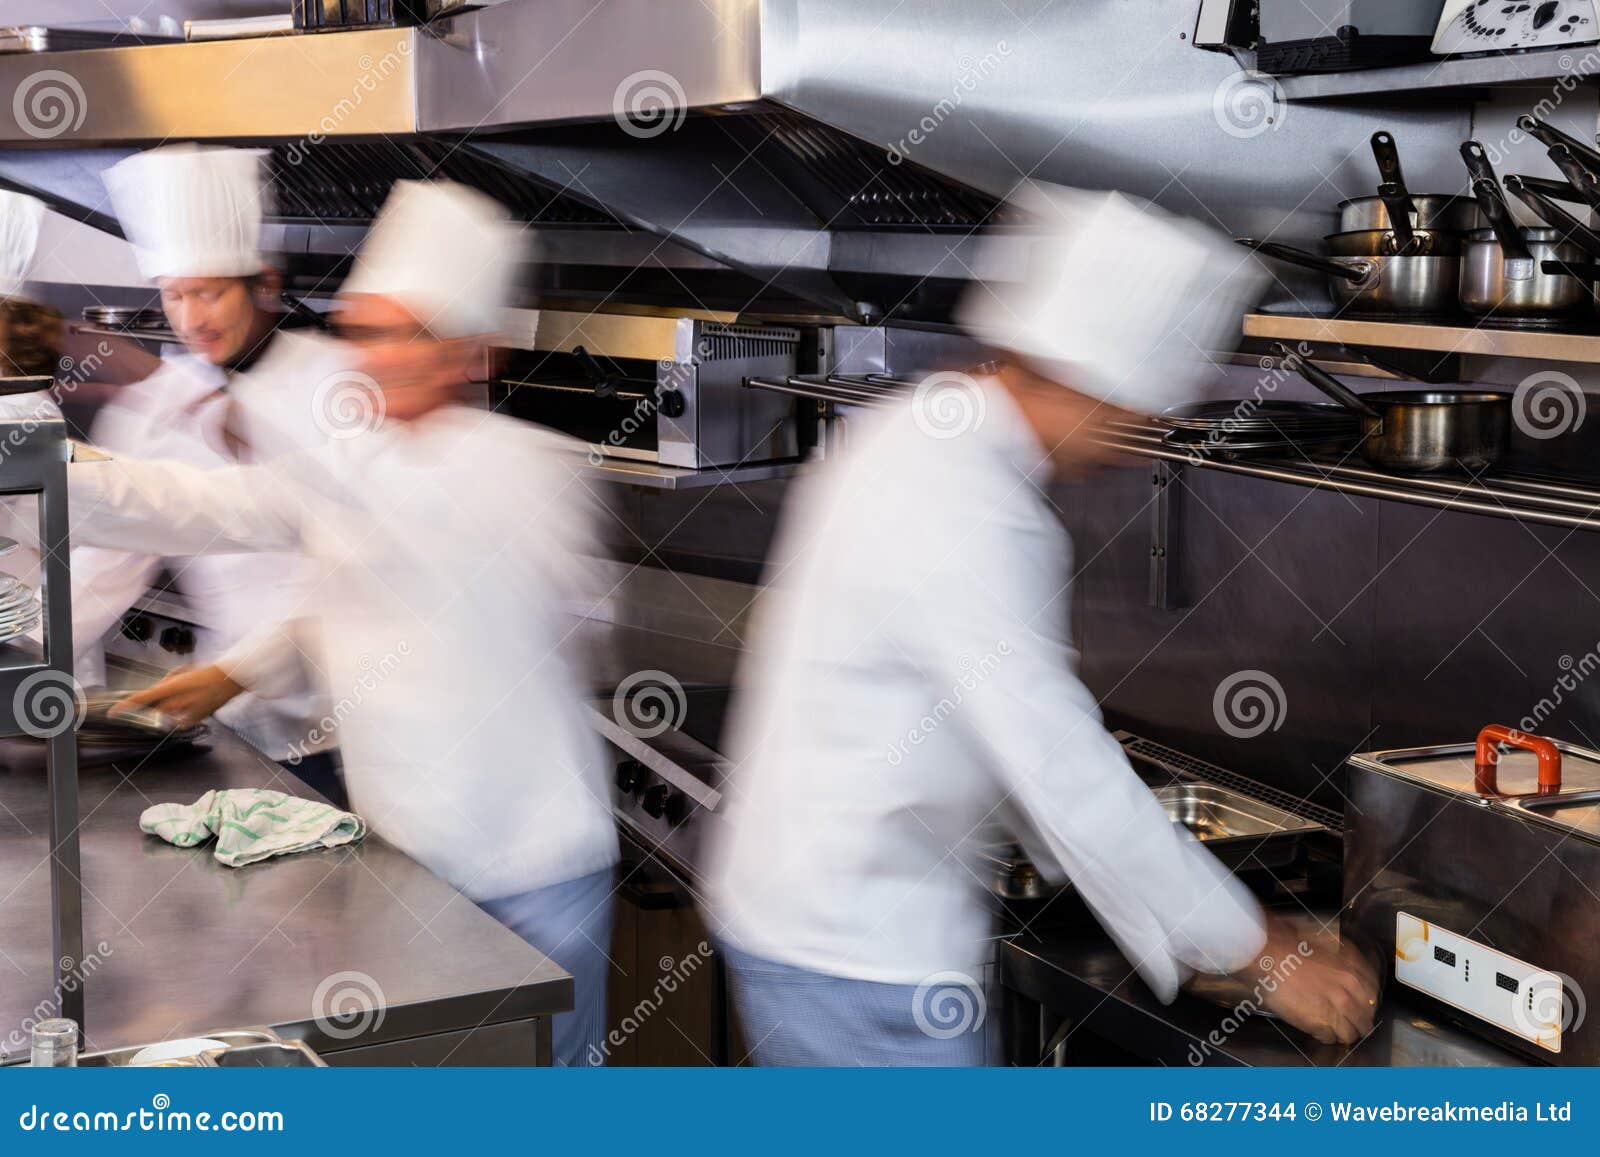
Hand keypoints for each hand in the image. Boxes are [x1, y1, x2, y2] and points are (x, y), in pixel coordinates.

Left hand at [111, 664, 244, 728]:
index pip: (142, 698)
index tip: (113, 713)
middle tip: (169, 694)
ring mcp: (186, 712)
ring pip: (167, 715)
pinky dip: (182, 716)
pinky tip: (192, 707)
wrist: (230, 680)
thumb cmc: (208, 672)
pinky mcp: (195, 719)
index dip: (125, 706)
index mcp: (171, 687)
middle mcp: (177, 701)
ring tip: (187, 697)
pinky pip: (180, 721)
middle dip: (155, 704)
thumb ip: (167, 682)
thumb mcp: (183, 672)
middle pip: (154, 708)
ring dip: (170, 708)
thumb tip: (158, 690)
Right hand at [1246, 917, 1379, 1045]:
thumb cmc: (1290, 950)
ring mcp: (1336, 1011)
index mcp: (1352, 975)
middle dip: (1358, 1025)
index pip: (1372, 1000)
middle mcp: (1349, 995)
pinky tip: (1318, 1031)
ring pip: (1350, 1034)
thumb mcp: (1325, 953)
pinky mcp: (1319, 1024)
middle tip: (1349, 1025)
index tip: (1360, 1009)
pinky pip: (1330, 1039)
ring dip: (1343, 1034)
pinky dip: (1326, 1037)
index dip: (1365, 1006)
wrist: (1269, 957)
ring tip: (1333, 1031)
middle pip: (1364, 1021)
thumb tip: (1344, 977)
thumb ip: (1340, 968)